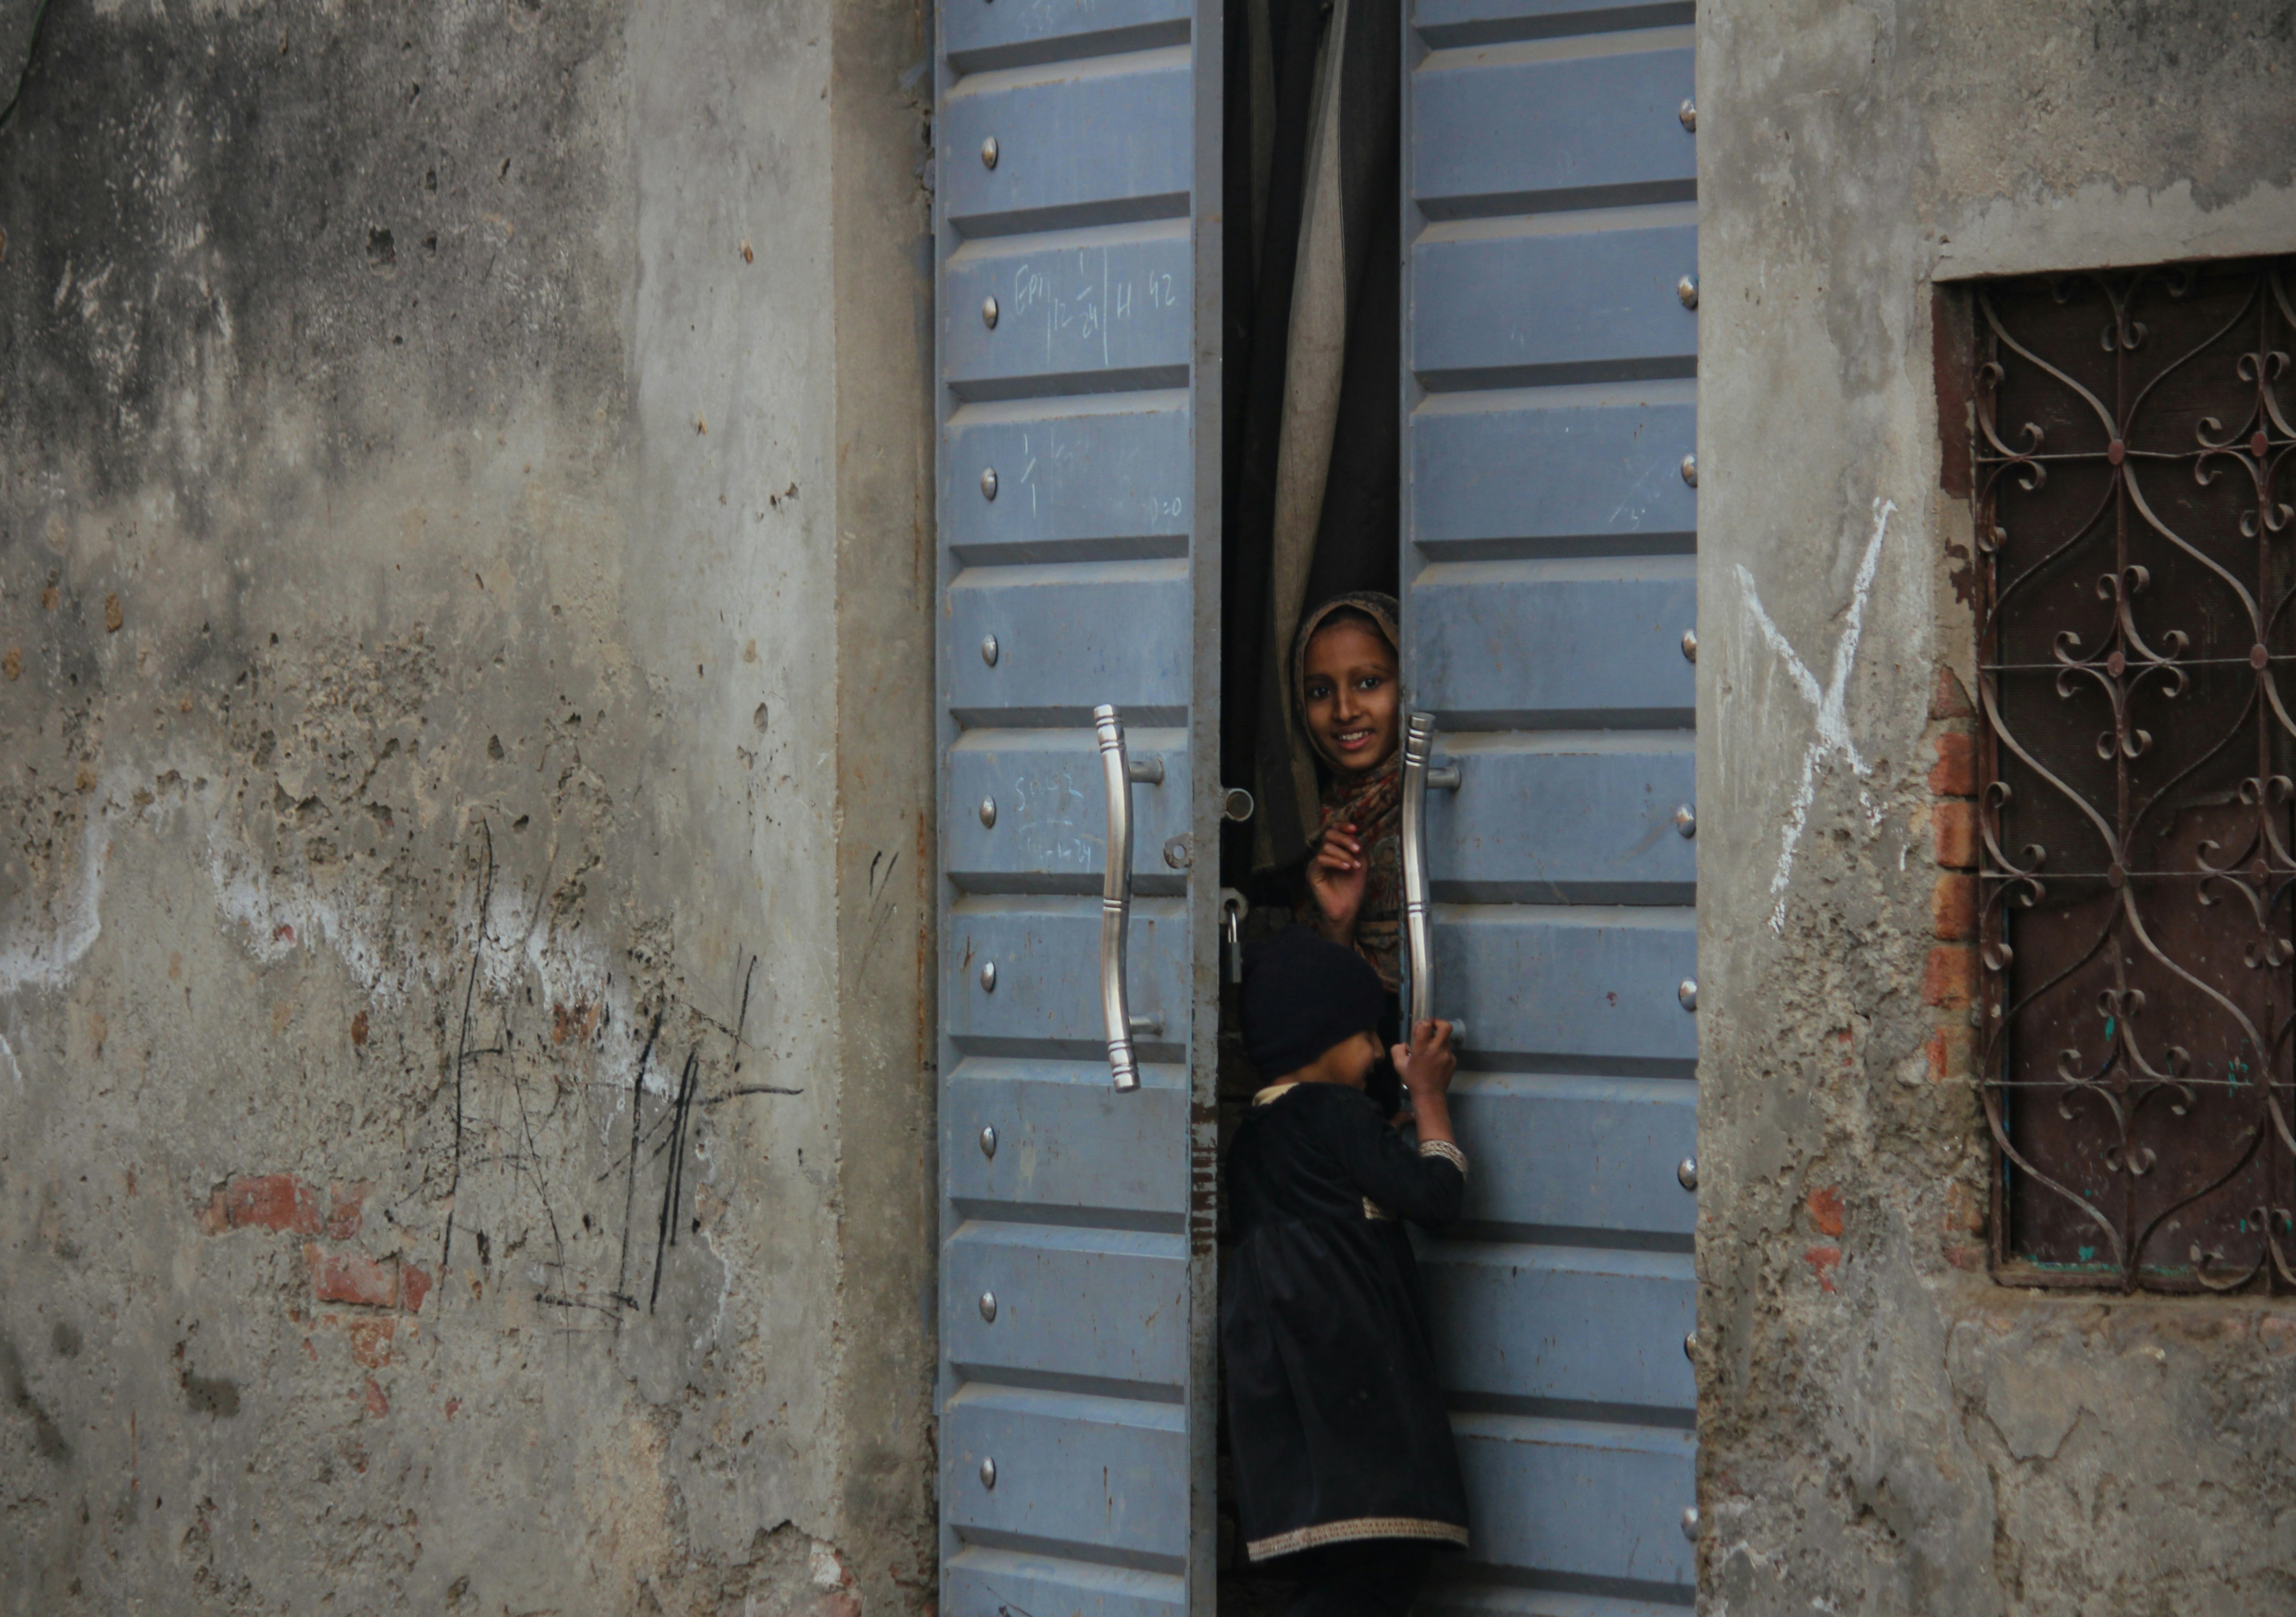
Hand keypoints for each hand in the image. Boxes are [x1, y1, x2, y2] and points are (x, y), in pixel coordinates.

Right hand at [1306, 821, 1367, 942]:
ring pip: (1326, 847)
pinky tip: (1347, 868)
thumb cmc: (1353, 888)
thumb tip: (1354, 835)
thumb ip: (1358, 849)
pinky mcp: (1312, 873)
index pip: (1333, 830)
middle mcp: (1324, 854)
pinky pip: (1321, 860)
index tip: (1355, 828)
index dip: (1342, 826)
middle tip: (1357, 849)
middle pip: (1329, 834)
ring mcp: (1317, 863)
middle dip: (1344, 839)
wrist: (1347, 909)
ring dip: (1344, 854)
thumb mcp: (1361, 864)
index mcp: (1334, 851)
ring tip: (1354, 866)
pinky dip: (1336, 862)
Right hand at [1391, 1019, 1454, 1101]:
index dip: (1422, 1024)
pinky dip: (1441, 1051)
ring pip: (1446, 1038)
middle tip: (1431, 1028)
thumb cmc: (1413, 1079)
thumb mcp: (1398, 1065)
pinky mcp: (1453, 1061)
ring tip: (1431, 1048)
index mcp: (1422, 1048)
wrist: (1429, 1094)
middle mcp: (1437, 1049)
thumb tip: (1404, 1044)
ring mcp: (1447, 1055)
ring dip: (1438, 1039)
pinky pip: (1447, 1050)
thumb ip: (1397, 1050)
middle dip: (1438, 1023)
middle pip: (1445, 1026)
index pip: (1426, 1025)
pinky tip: (1436, 1061)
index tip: (1417, 1032)